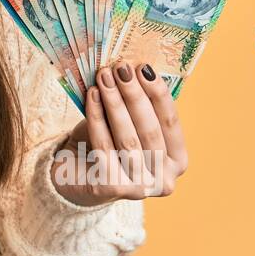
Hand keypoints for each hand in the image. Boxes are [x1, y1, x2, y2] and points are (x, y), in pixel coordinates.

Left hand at [50, 59, 188, 207]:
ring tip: (104, 76)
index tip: (144, 67)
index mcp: (177, 161)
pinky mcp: (112, 188)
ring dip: (115, 102)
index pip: (171, 123)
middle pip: (149, 129)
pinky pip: (104, 145)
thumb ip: (138, 105)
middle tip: (121, 67)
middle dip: (134, 95)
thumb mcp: (129, 123)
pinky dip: (96, 117)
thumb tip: (135, 69)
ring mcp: (141, 188)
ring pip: (127, 137)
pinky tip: (91, 95)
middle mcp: (164, 180)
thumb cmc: (109, 143)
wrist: (77, 175)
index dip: (158, 93)